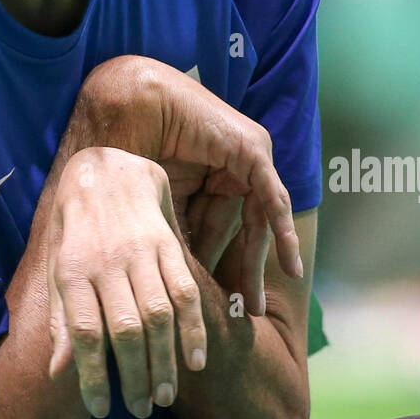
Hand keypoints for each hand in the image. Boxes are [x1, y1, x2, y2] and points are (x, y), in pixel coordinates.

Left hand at [46, 146, 206, 418]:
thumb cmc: (74, 230)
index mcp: (72, 271)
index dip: (93, 375)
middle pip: (125, 329)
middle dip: (135, 376)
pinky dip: (194, 328)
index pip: (85, 332)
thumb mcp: (56, 270)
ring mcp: (140, 252)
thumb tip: (59, 373)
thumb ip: (60, 320)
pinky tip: (196, 359)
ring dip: (165, 360)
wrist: (104, 170)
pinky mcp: (167, 244)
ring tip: (166, 395)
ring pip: (158, 314)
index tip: (100, 409)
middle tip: (141, 409)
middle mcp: (107, 262)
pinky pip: (185, 290)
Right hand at [79, 56, 302, 313]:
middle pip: (242, 228)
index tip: (217, 303)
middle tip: (245, 310)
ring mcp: (245, 158)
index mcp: (206, 177)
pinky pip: (271, 195)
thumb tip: (173, 285)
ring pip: (258, 218)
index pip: (216, 229)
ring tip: (254, 301)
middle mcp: (230, 168)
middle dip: (243, 271)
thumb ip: (172, 235)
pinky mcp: (252, 151)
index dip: (216, 265)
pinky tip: (288, 265)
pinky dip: (281, 230)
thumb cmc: (133, 150)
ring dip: (259, 262)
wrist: (131, 108)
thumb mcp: (158, 205)